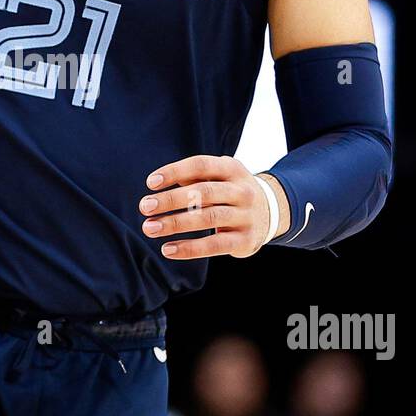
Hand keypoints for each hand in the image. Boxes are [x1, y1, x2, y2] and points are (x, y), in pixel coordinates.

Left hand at [138, 154, 284, 259]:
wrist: (270, 212)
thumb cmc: (229, 192)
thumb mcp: (218, 177)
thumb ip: (192, 179)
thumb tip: (158, 187)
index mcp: (232, 169)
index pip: (201, 166)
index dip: (175, 172)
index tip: (151, 183)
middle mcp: (242, 190)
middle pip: (203, 192)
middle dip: (171, 200)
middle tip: (145, 207)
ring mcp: (246, 215)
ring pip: (208, 218)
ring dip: (176, 223)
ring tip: (150, 228)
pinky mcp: (245, 239)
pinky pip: (215, 245)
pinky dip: (190, 248)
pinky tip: (168, 249)